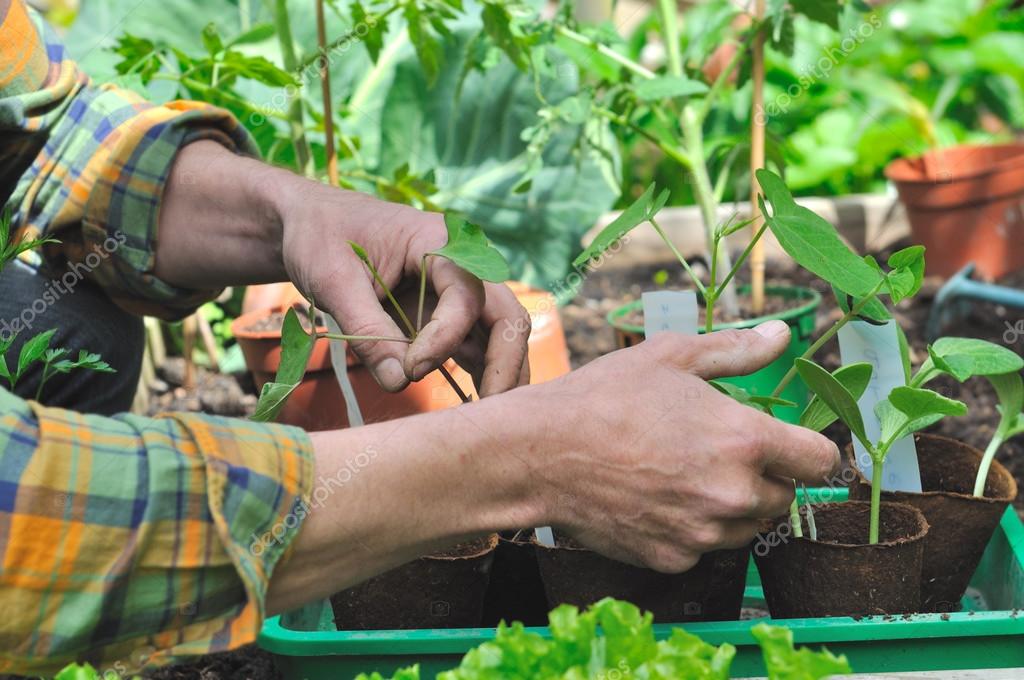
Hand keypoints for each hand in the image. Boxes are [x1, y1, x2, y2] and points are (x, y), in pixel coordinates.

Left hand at [273, 177, 530, 396]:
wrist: (315, 224)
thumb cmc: (322, 238)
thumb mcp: (333, 279)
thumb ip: (367, 329)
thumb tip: (397, 383)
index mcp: (440, 243)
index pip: (466, 297)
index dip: (445, 338)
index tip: (411, 369)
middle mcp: (463, 267)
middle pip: (506, 317)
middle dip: (504, 365)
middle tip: (489, 413)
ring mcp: (459, 294)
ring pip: (500, 337)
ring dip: (498, 377)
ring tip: (485, 423)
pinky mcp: (448, 317)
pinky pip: (477, 348)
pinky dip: (480, 376)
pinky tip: (472, 409)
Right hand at [531, 320, 838, 571]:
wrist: (539, 453)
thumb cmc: (603, 396)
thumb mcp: (671, 356)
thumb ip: (736, 350)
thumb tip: (781, 337)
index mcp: (744, 440)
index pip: (820, 460)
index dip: (808, 448)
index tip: (789, 444)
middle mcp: (733, 495)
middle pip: (784, 497)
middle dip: (763, 476)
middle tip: (717, 451)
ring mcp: (702, 534)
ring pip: (746, 527)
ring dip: (731, 505)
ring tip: (683, 473)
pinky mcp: (672, 560)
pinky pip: (702, 547)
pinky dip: (690, 528)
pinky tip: (655, 498)